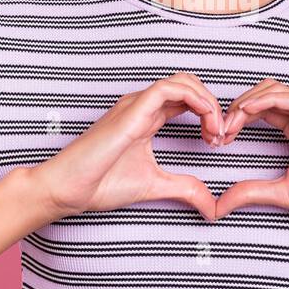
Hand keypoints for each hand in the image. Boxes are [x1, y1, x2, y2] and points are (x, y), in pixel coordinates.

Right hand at [31, 73, 224, 221]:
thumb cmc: (100, 184)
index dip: (209, 114)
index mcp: (147, 118)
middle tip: (220, 136)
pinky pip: (169, 89)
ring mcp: (135, 105)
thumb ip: (185, 189)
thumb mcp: (155, 185)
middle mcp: (142, 106)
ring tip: (215, 131)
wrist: (68, 190)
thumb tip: (212, 207)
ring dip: (208, 102)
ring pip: (182, 81)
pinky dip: (195, 99)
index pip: (186, 99)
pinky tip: (206, 121)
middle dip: (213, 105)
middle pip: (188, 85)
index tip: (217, 142)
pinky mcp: (131, 111)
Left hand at [214, 79, 288, 236]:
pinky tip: (246, 112)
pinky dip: (266, 101)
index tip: (218, 139)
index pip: (262, 108)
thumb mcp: (282, 194)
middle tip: (219, 131)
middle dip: (237, 107)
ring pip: (276, 90)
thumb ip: (252, 192)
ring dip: (247, 103)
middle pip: (265, 93)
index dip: (236, 117)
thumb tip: (218, 204)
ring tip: (229, 123)